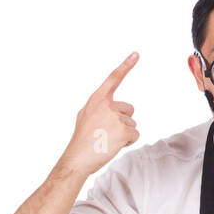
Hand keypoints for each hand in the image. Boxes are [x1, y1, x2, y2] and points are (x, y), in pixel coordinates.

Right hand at [61, 52, 139, 177]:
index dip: (125, 66)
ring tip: (107, 141)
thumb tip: (111, 108)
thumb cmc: (81, 140)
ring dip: (124, 134)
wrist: (77, 159)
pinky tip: (113, 146)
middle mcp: (107, 105)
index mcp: (96, 100)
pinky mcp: (123, 131)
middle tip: (106, 133)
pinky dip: (128, 142)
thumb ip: (98, 108)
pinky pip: (135, 135)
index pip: (113, 79)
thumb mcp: (85, 116)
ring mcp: (115, 117)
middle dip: (123, 122)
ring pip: (132, 124)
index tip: (136, 54)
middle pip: (129, 110)